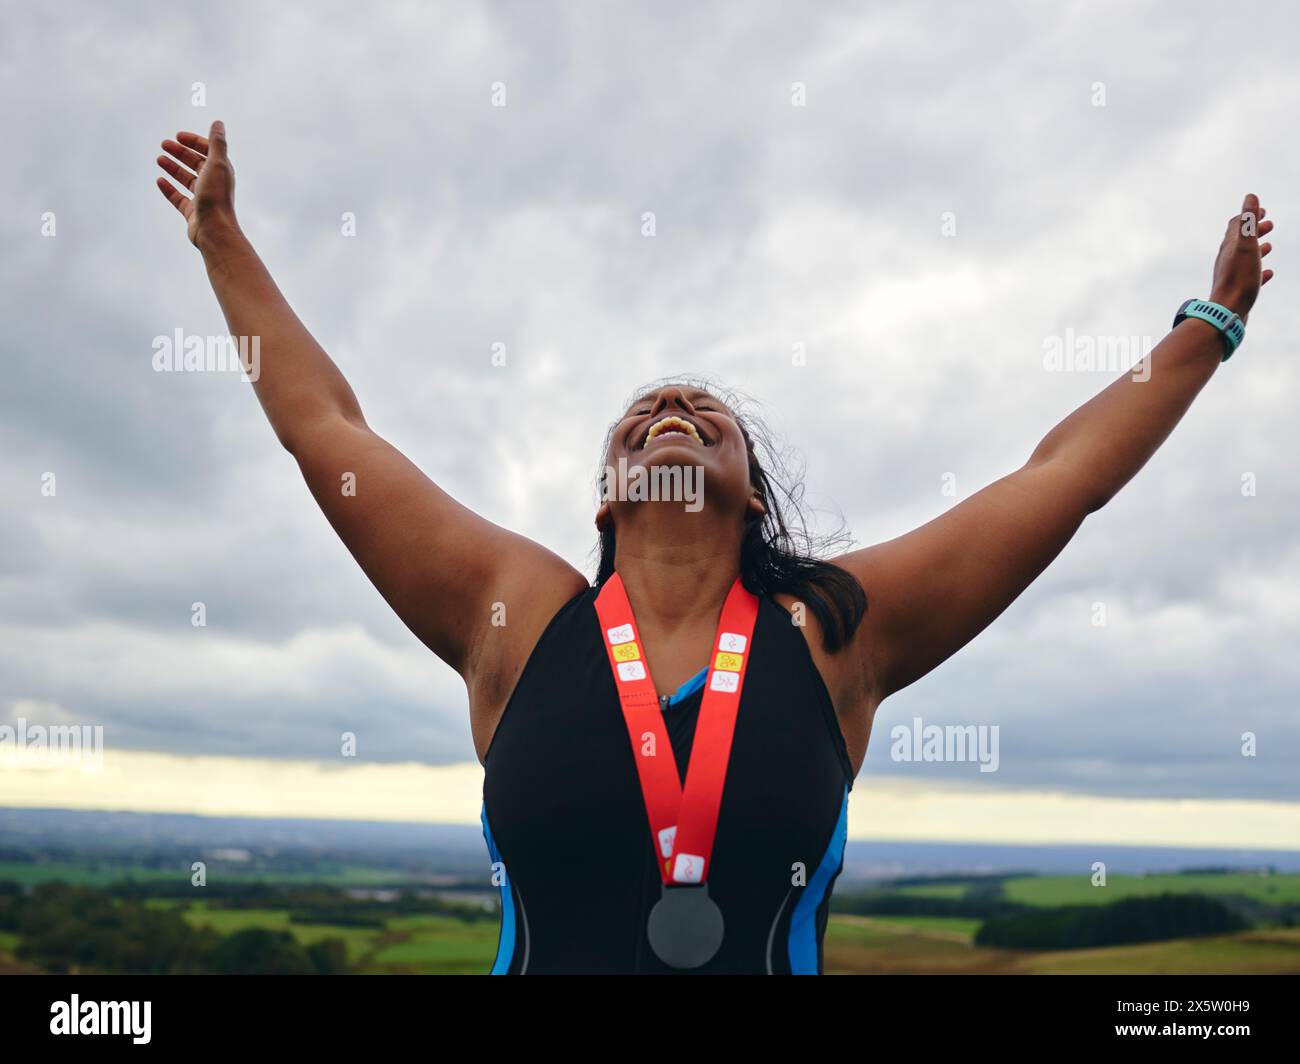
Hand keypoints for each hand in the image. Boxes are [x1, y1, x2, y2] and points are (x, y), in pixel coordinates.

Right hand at [155, 120, 237, 247]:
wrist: (213, 230)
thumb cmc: (216, 196)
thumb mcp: (216, 164)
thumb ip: (217, 143)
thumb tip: (218, 122)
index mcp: (221, 171)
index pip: (207, 151)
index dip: (194, 142)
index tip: (177, 136)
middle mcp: (213, 184)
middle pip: (195, 164)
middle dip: (180, 153)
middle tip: (163, 145)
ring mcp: (202, 199)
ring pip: (186, 179)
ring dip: (173, 168)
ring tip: (159, 159)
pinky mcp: (193, 212)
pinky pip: (179, 198)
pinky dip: (169, 189)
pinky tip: (159, 181)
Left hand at [1208, 192, 1274, 323]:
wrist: (1227, 312)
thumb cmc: (1239, 279)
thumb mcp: (1246, 247)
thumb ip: (1248, 223)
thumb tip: (1250, 196)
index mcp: (1230, 247)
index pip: (1236, 225)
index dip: (1248, 215)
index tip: (1263, 210)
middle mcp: (1228, 260)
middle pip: (1240, 241)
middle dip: (1254, 230)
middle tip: (1270, 224)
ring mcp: (1232, 275)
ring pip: (1245, 258)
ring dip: (1257, 249)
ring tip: (1270, 245)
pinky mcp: (1239, 291)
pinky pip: (1249, 278)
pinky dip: (1259, 271)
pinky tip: (1269, 272)